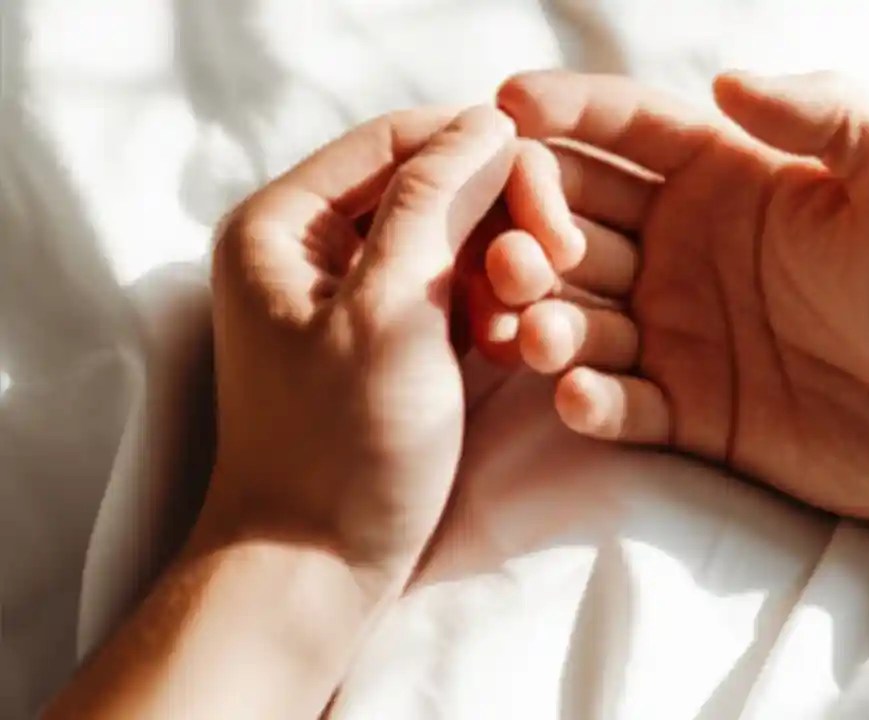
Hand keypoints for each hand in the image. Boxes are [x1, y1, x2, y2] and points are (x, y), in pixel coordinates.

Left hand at [201, 105, 517, 597]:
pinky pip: (454, 297)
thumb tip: (489, 123)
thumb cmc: (341, 449)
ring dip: (503, 272)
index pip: (395, 140)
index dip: (476, 148)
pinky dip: (492, 313)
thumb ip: (435, 204)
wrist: (316, 571)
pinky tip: (515, 348)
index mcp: (282, 225)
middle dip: (499, 220)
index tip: (546, 185)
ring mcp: (351, 300)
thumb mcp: (390, 312)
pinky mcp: (388, 346)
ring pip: (451, 244)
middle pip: (428, 189)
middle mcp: (311, 251)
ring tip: (525, 325)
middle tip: (553, 264)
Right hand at [480, 71, 868, 531]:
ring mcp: (680, 330)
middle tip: (521, 251)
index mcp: (729, 177)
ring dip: (544, 316)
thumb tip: (727, 79)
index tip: (511, 106)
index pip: (626, 130)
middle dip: (531, 224)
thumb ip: (822, 115)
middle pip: (575, 218)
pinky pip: (619, 402)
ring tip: (538, 331)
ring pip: (579, 311)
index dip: (568, 111)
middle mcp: (686, 247)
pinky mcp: (688, 410)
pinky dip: (590, 400)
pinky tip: (583, 397)